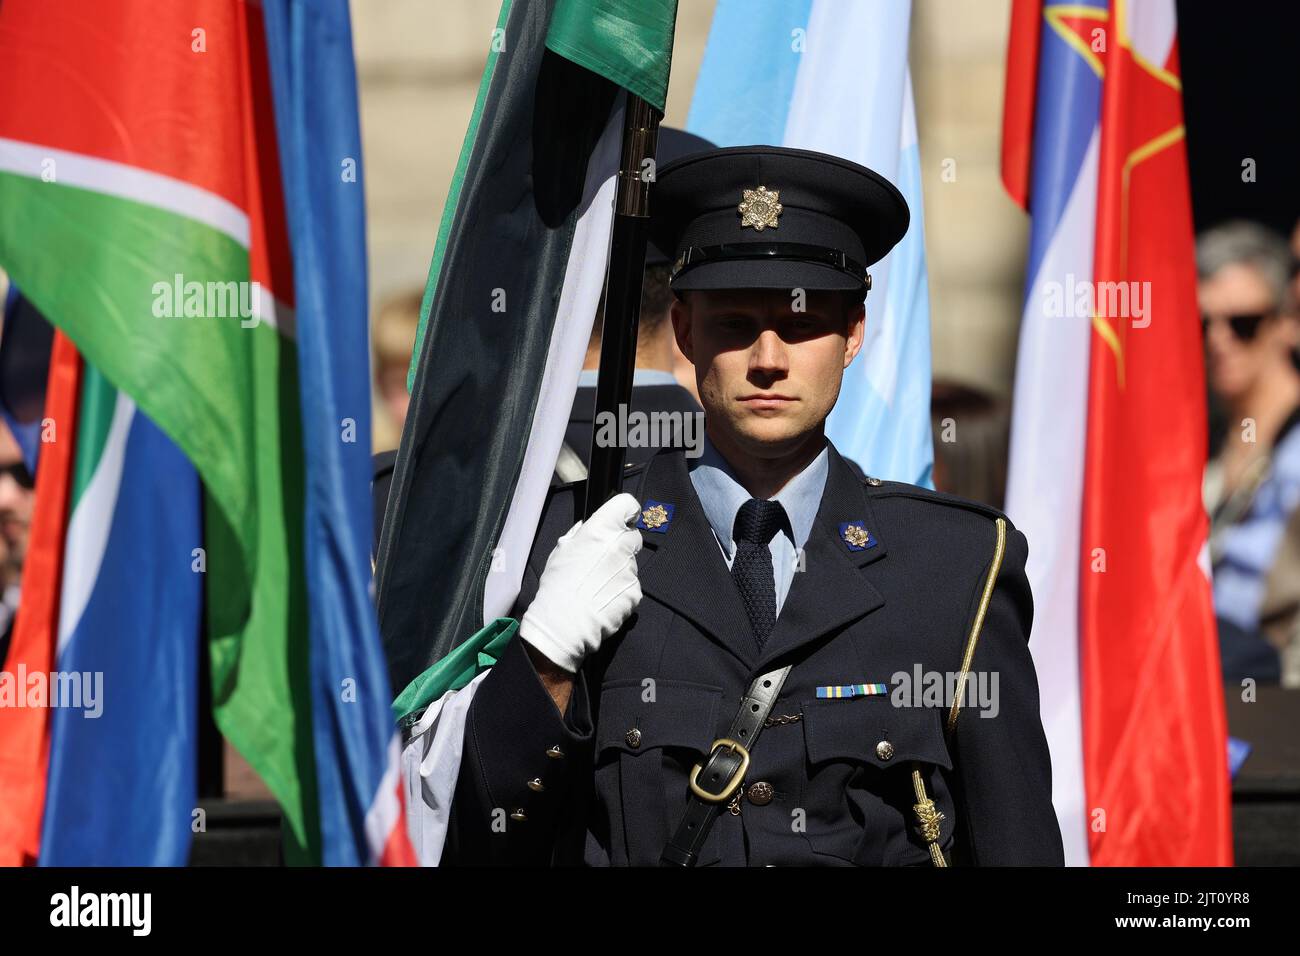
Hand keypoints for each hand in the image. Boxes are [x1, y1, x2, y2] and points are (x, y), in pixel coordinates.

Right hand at [519, 492, 642, 673]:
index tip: (622, 519)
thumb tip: (589, 527)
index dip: (626, 512)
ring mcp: (631, 569)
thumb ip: (580, 534)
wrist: (564, 622)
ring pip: (631, 564)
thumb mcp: (561, 550)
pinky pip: (631, 586)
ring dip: (619, 571)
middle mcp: (620, 544)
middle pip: (633, 536)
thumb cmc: (557, 583)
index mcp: (601, 528)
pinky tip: (603, 599)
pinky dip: (621, 591)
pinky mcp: (636, 591)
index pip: (627, 504)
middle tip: (603, 560)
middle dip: (622, 544)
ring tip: (597, 586)